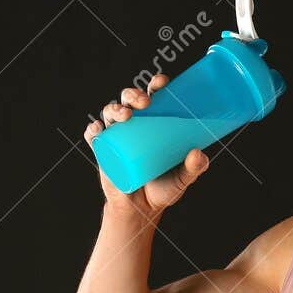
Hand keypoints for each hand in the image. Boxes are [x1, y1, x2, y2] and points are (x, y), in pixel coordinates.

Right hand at [84, 72, 208, 219]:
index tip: (161, 82)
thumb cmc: (163, 188)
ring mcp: (116, 136)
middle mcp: (134, 125)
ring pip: (110, 113)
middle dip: (133, 94)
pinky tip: (98, 129)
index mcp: (153, 123)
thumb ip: (194, 168)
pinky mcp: (102, 151)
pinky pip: (94, 136)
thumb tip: (198, 153)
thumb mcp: (182, 178)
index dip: (155, 85)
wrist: (142, 210)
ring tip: (126, 116)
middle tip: (144, 103)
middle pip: (129, 100)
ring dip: (115, 109)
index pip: (153, 96)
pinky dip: (93, 131)